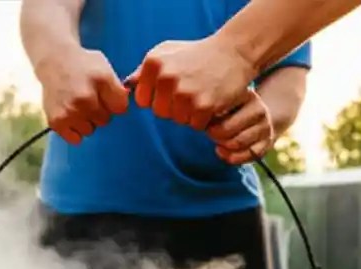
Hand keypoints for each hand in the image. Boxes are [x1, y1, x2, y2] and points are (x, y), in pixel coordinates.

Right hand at [38, 48, 129, 144]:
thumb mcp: (105, 68)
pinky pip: (75, 139)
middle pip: (104, 121)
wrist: (53, 61)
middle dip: (100, 112)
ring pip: (90, 130)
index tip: (106, 96)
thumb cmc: (82, 65)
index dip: (115, 103)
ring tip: (78, 106)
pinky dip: (75, 131)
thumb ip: (118, 89)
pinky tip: (71, 116)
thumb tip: (123, 109)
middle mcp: (85, 99)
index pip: (120, 108)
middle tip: (88, 98)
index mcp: (101, 82)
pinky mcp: (57, 122)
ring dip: (87, 122)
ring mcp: (70, 112)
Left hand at [129, 37, 255, 129]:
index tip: (172, 91)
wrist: (234, 52)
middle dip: (174, 108)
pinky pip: (195, 125)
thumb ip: (144, 69)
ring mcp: (184, 92)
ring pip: (178, 120)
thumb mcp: (167, 52)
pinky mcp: (203, 104)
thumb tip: (126, 87)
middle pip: (160, 113)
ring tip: (201, 95)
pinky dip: (204, 119)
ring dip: (190, 114)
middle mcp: (166, 77)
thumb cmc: (198, 54)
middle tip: (190, 93)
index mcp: (154, 63)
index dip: (158, 99)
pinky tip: (211, 102)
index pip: (143, 100)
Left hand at [206, 89, 273, 165]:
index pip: (224, 111)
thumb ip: (213, 107)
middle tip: (210, 133)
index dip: (210, 118)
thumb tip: (198, 119)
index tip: (206, 120)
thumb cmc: (233, 110)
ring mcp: (265, 127)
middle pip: (228, 129)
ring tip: (217, 142)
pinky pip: (248, 155)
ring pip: (238, 143)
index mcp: (247, 96)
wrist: (257, 118)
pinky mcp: (268, 143)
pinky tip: (222, 151)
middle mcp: (259, 111)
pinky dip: (232, 157)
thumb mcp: (225, 102)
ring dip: (223, 146)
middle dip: (215, 134)